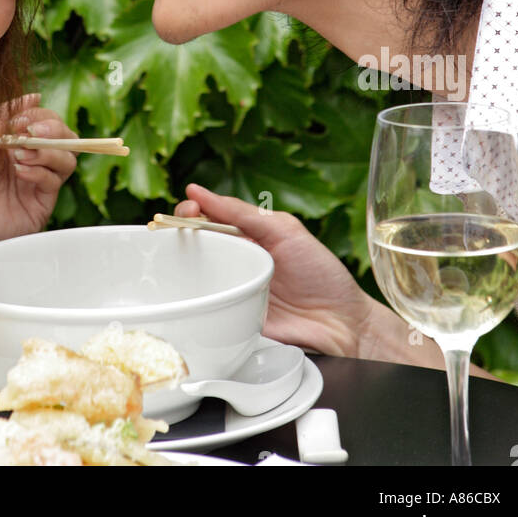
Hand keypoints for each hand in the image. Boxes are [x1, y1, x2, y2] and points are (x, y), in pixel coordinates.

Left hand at [0, 93, 77, 247]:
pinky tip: (19, 172)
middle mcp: (35, 159)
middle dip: (53, 130)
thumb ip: (6, 111)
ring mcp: (39, 182)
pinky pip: (54, 183)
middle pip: (68, 138)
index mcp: (23, 140)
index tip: (18, 120)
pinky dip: (39, 172)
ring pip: (68, 159)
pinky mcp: (39, 204)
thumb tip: (35, 96)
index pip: (50, 120)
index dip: (41, 116)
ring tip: (20, 155)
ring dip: (47, 151)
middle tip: (30, 133)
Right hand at [174, 183, 376, 356]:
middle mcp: (235, 263)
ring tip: (174, 259)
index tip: (188, 208)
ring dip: (178, 269)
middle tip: (177, 230)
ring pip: (192, 279)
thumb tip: (200, 191)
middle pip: (194, 247)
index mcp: (247, 237)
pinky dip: (190, 304)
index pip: (209, 218)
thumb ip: (244, 212)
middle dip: (177, 236)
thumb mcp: (285, 230)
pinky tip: (183, 297)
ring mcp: (231, 293)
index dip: (192, 211)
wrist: (343, 325)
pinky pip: (204, 311)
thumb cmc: (321, 274)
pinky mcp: (229, 322)